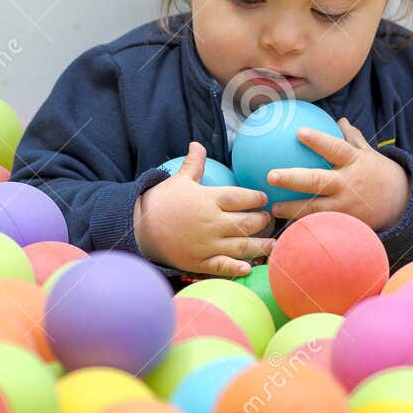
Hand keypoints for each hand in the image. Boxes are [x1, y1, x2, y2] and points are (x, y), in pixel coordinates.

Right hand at [134, 141, 275, 277]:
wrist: (138, 227)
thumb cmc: (160, 202)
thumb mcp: (179, 179)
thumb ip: (194, 163)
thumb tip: (197, 144)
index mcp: (209, 199)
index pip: (241, 197)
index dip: (256, 198)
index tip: (264, 198)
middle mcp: (212, 222)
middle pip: (246, 222)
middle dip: (262, 221)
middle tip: (267, 219)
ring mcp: (207, 244)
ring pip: (241, 246)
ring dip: (261, 246)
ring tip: (273, 244)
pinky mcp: (199, 262)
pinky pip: (222, 266)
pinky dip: (237, 268)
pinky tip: (249, 268)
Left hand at [267, 118, 410, 228]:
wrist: (403, 205)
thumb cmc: (380, 175)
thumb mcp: (370, 155)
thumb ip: (353, 138)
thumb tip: (339, 119)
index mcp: (354, 162)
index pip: (335, 148)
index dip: (318, 140)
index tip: (299, 132)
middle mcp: (348, 184)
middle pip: (318, 181)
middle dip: (293, 178)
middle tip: (271, 175)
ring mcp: (346, 206)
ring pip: (316, 208)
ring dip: (292, 208)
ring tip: (273, 207)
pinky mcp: (346, 223)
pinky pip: (322, 225)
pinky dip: (305, 227)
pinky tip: (286, 227)